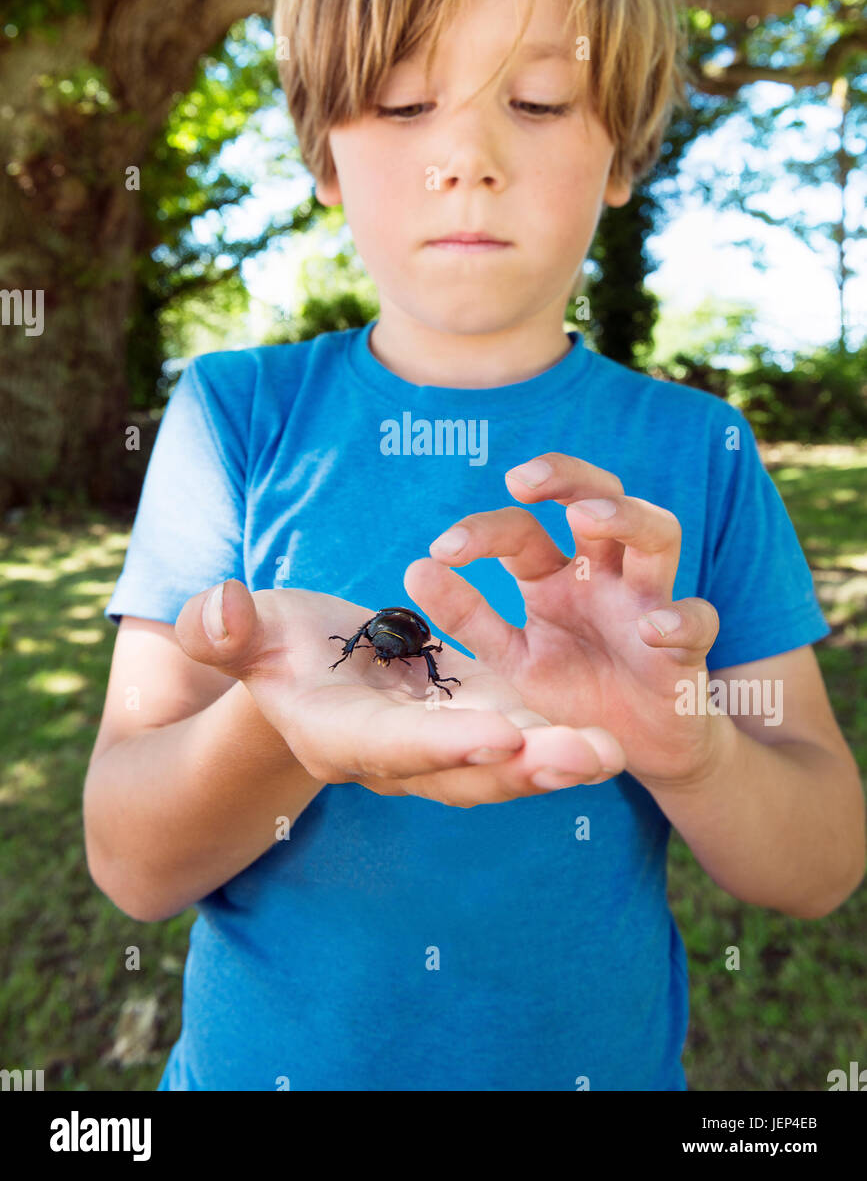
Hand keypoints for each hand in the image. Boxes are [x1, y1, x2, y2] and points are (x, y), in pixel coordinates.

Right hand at [173, 580, 626, 807]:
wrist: (307, 668)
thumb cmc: (271, 643)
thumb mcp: (247, 631)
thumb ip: (225, 628)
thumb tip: (214, 608)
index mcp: (337, 734)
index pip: (390, 745)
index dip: (440, 744)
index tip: (495, 738)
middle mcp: (397, 756)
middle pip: (462, 772)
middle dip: (524, 771)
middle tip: (588, 758)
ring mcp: (440, 745)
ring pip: (502, 765)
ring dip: (557, 762)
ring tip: (614, 751)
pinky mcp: (472, 721)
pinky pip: (520, 737)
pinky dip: (560, 737)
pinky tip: (614, 730)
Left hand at [404, 452, 721, 789]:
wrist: (635, 753)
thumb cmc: (575, 693)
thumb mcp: (512, 658)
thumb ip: (470, 617)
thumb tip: (415, 568)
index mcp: (556, 575)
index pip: (522, 528)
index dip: (483, 529)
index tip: (443, 550)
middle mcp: (604, 576)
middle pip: (599, 496)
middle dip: (566, 476)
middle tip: (522, 480)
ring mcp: (648, 605)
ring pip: (657, 534)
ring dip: (627, 518)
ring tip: (587, 518)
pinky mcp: (687, 651)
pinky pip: (698, 621)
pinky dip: (681, 619)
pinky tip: (653, 629)